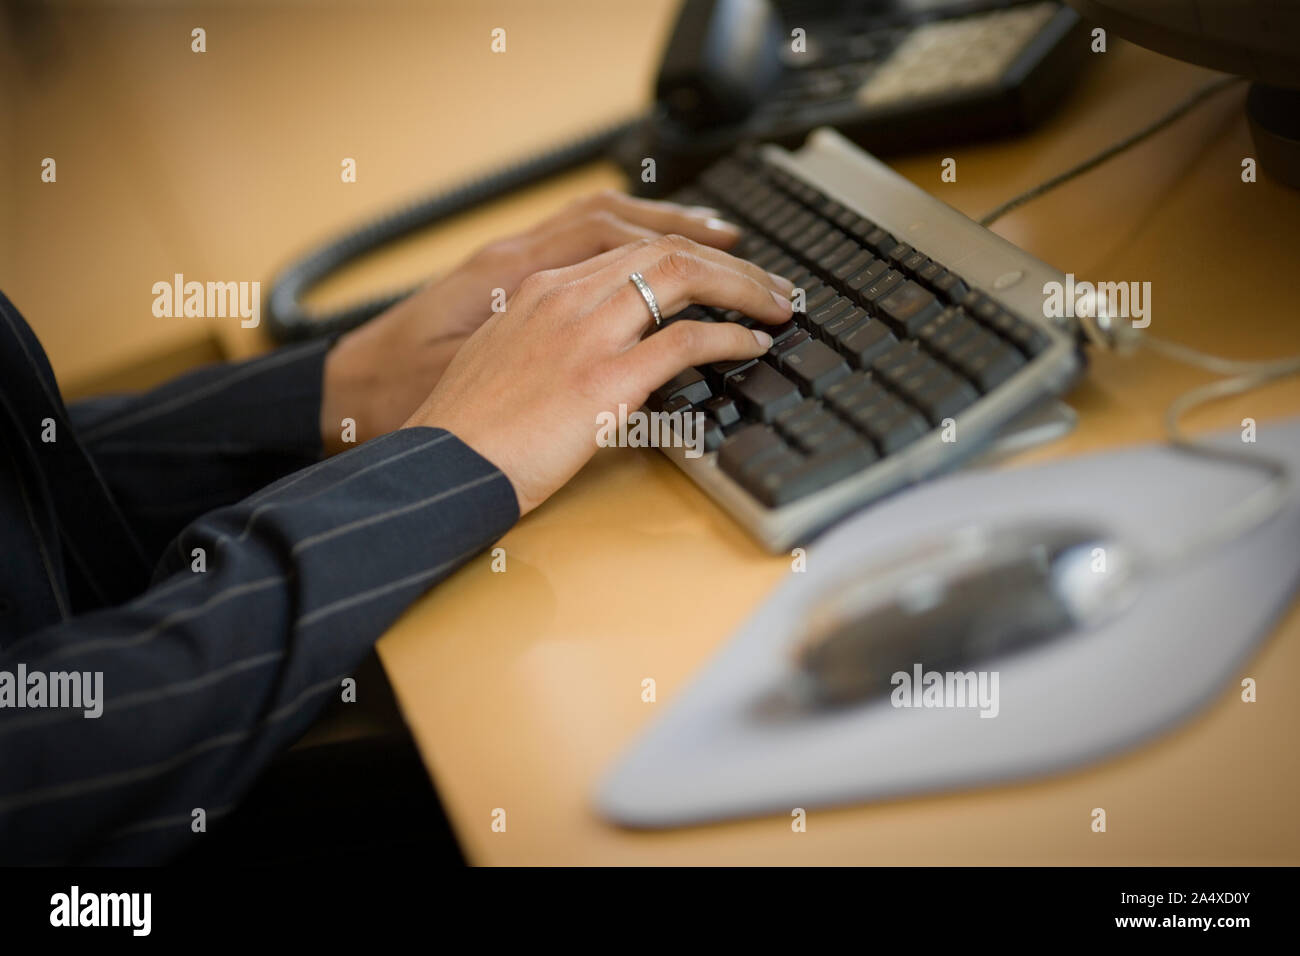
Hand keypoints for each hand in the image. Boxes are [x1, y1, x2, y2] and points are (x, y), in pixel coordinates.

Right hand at [403, 234, 795, 515]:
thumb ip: (553, 344)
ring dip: (744, 288)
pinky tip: (751, 347)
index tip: (724, 269)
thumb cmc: (469, 431)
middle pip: (668, 251)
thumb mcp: (506, 362)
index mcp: (541, 290)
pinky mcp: (603, 380)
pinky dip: (729, 338)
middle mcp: (566, 298)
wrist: (441, 465)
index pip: (634, 249)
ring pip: (684, 276)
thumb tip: (601, 355)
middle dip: (731, 265)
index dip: (691, 253)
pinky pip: (685, 341)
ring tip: (777, 307)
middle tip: (772, 286)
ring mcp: (586, 334)